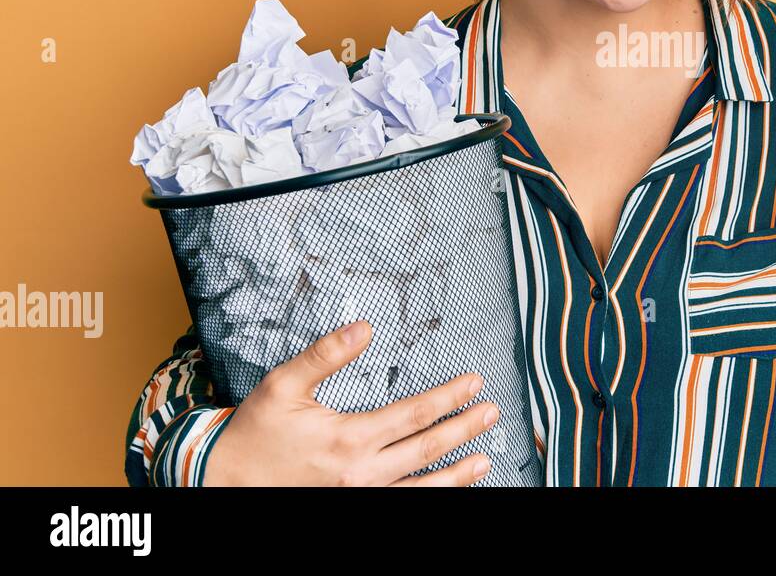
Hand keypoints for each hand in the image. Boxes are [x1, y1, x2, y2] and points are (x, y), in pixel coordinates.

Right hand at [204, 319, 499, 485]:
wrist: (223, 482)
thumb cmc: (253, 434)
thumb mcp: (284, 385)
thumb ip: (326, 355)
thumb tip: (364, 327)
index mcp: (349, 439)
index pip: (415, 413)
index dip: (449, 397)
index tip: (473, 384)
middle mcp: (362, 473)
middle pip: (427, 449)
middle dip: (464, 430)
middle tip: (491, 413)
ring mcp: (360, 498)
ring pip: (421, 487)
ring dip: (457, 474)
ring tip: (483, 461)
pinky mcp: (352, 509)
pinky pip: (401, 504)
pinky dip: (429, 497)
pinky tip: (445, 490)